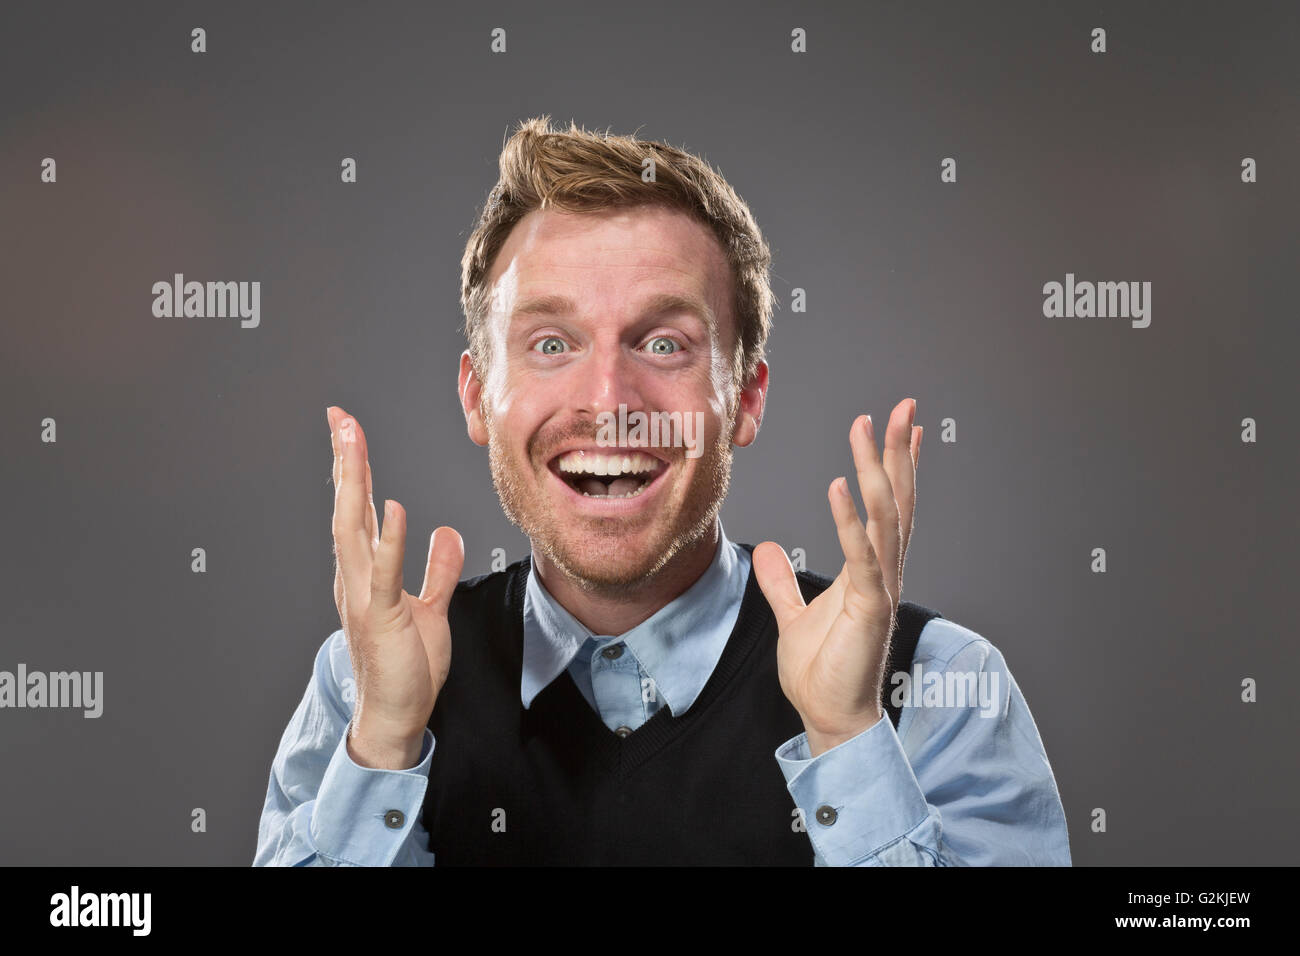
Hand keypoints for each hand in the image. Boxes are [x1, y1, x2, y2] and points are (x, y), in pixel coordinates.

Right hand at [327, 406, 463, 769]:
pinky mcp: (381, 618)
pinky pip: (385, 573)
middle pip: (347, 508)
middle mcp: (356, 578)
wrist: (396, 715)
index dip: (355, 469)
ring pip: (353, 529)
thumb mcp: (431, 608)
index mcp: (366, 573)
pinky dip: (390, 540)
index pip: (358, 509)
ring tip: (352, 442)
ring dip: (354, 484)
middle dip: (345, 461)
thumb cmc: (408, 666)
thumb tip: (445, 532)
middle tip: (340, 418)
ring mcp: (363, 596)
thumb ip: (437, 570)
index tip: (349, 429)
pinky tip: (395, 508)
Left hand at [754, 398, 920, 756]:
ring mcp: (880, 586)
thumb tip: (768, 550)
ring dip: (878, 470)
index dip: (894, 464)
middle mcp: (883, 570)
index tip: (900, 425)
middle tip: (904, 405)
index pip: (887, 505)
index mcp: (869, 568)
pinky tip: (840, 487)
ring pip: (885, 517)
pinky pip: (862, 556)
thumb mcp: (791, 613)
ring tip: (870, 429)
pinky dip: (851, 521)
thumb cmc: (821, 671)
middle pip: (897, 499)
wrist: (828, 716)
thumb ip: (781, 581)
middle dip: (899, 451)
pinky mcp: (868, 607)